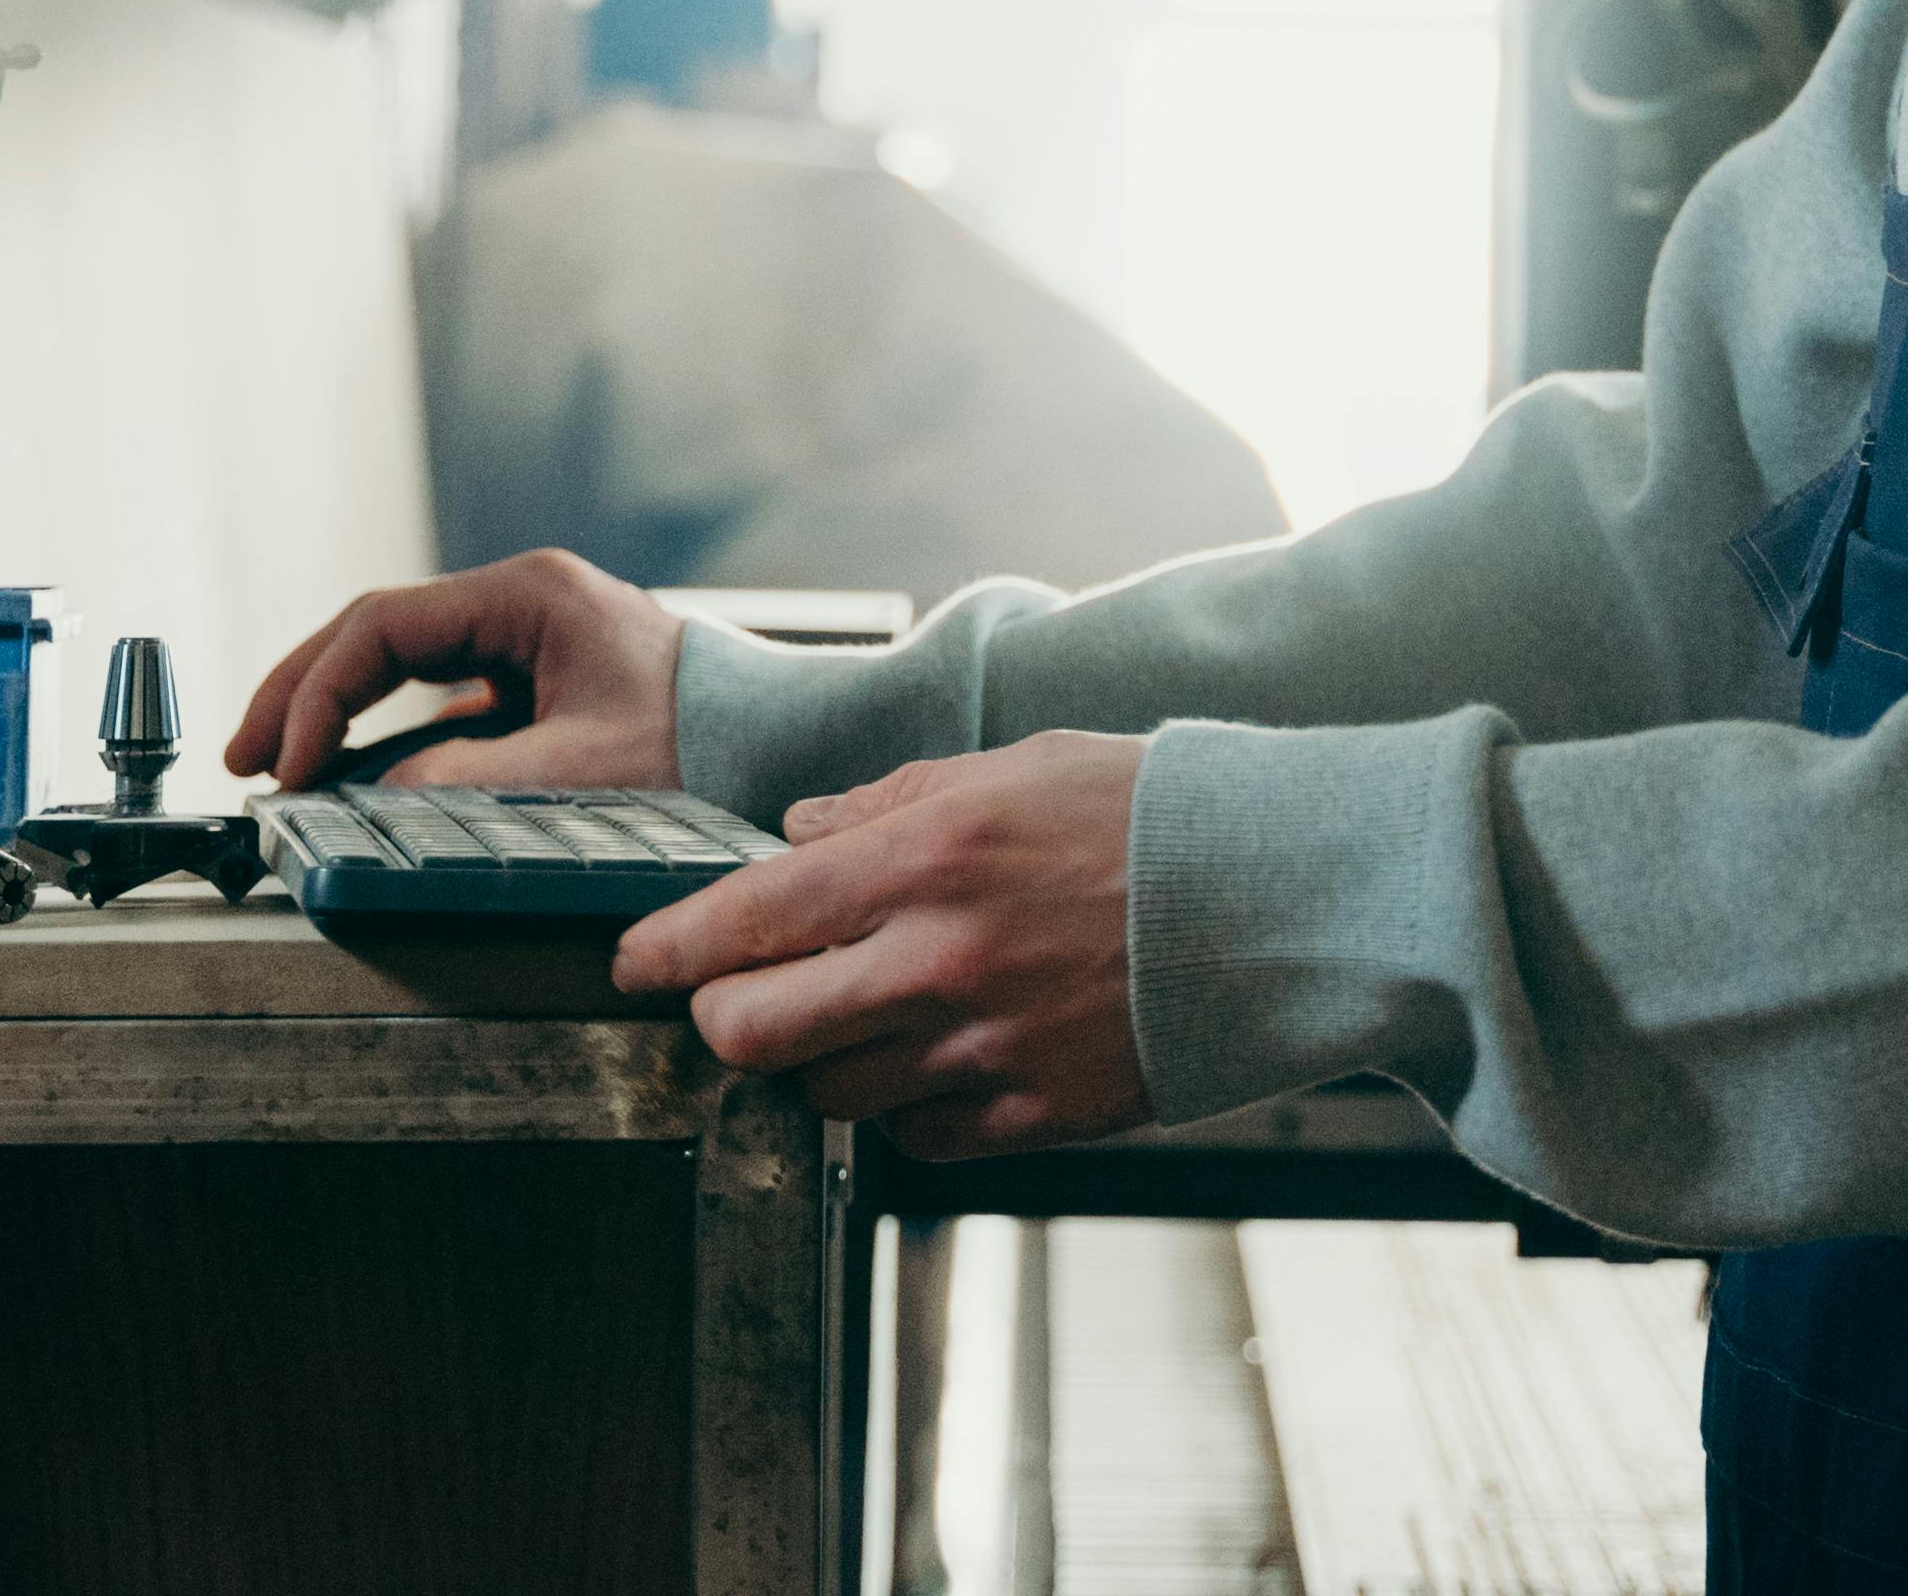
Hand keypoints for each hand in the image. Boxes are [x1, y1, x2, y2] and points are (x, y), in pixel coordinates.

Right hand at [228, 551, 684, 792]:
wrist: (783, 741)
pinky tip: (350, 772)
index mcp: (526, 595)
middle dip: (304, 692)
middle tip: (244, 756)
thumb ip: (469, 778)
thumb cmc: (705, 743)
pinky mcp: (536, 679)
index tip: (282, 761)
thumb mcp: (581, 771)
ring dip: (337, 710)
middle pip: (378, 632)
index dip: (318, 692)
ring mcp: (526, 637)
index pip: (384, 626)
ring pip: (401, 661)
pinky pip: (438, 695)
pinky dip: (387, 731)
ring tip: (276, 763)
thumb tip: (380, 790)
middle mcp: (519, 602)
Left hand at [611, 735, 1150, 1159]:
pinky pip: (917, 1140)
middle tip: (733, 998)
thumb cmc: (1144, 815)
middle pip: (754, 1032)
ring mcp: (985, 1052)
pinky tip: (935, 1056)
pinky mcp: (1034, 1117)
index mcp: (925, 861)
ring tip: (860, 1016)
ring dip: (818, 1062)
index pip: (745, 920)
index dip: (665, 949)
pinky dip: (904, 1107)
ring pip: (827, 1095)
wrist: (1275, 898)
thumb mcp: (1007, 768)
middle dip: (720, 1017)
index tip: (633, 962)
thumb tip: (793, 838)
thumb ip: (884, 805)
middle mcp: (939, 964)